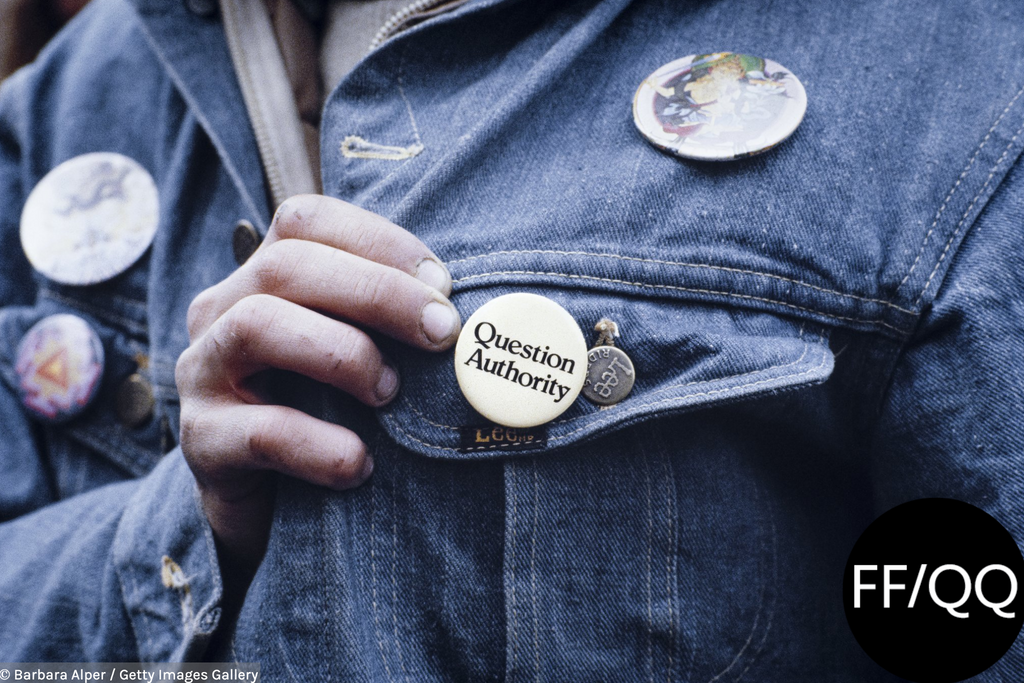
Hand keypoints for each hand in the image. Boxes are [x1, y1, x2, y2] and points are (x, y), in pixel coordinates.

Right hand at [175, 194, 459, 572]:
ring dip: (342, 353)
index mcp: (263, 278)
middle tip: (441, 332)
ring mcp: (203, 372)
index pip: (305, 220)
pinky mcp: (201, 440)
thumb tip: (474, 321)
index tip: (442, 282)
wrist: (267, 508)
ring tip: (390, 392)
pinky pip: (259, 432)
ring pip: (257, 325)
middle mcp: (222, 312)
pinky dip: (319, 446)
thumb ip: (392, 326)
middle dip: (377, 292)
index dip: (378, 240)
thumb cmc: (327, 414)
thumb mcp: (357, 358)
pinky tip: (359, 464)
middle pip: (286, 265)